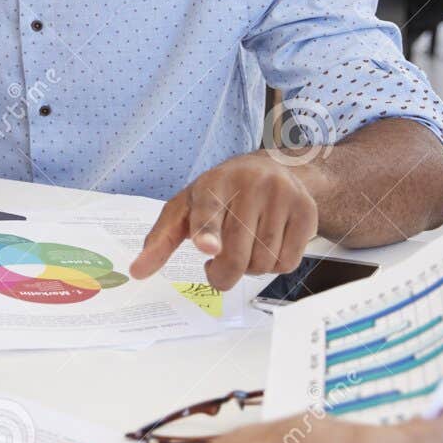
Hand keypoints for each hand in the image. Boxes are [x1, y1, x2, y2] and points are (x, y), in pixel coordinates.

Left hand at [129, 152, 318, 289]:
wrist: (276, 168)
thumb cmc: (220, 195)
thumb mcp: (186, 208)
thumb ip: (161, 240)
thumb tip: (136, 272)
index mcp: (212, 184)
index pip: (208, 210)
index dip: (206, 231)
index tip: (206, 246)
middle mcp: (249, 185)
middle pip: (237, 255)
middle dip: (223, 274)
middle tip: (216, 266)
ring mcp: (281, 196)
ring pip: (263, 263)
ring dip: (250, 268)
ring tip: (245, 246)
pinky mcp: (306, 211)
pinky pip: (288, 263)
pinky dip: (274, 266)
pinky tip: (267, 245)